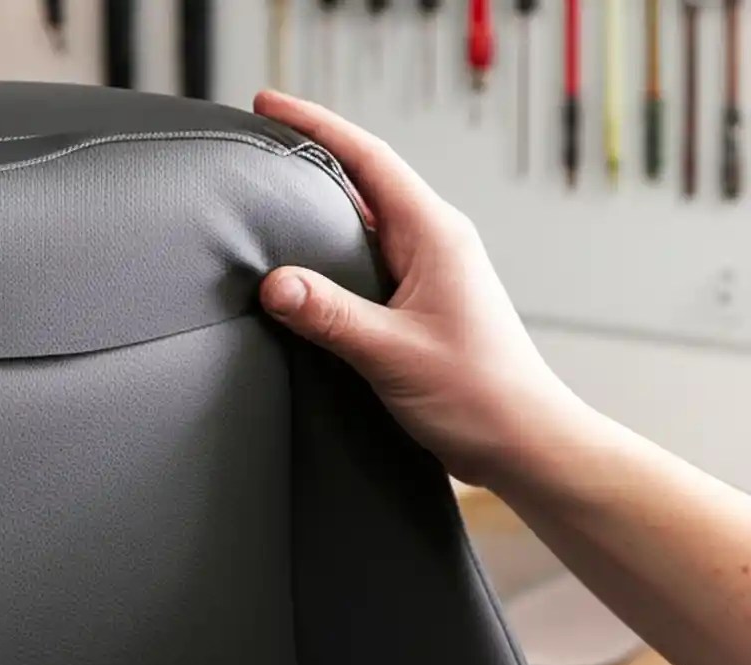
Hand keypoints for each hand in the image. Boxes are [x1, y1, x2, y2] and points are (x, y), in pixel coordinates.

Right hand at [254, 90, 589, 484]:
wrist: (523, 443)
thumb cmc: (480, 396)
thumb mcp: (393, 352)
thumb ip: (330, 314)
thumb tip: (274, 282)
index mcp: (435, 235)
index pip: (368, 160)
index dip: (316, 124)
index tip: (271, 103)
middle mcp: (433, 243)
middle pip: (362, 182)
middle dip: (310, 156)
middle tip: (259, 142)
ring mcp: (427, 272)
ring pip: (363, 224)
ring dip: (319, 208)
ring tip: (269, 194)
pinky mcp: (419, 303)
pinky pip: (366, 261)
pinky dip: (330, 254)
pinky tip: (302, 267)